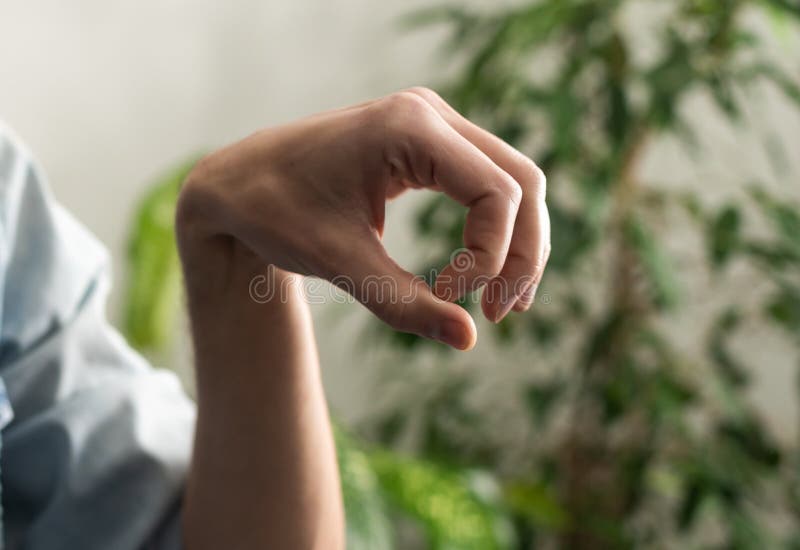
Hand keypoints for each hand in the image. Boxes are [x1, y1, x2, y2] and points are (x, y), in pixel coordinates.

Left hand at [176, 87, 549, 349]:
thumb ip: (403, 303)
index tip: (448, 297)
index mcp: (409, 128)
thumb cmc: (276, 213)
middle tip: (504, 312)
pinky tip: (486, 271)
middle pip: (522, 181)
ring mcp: (433, 122)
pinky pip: (488, 181)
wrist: (239, 183)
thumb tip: (469, 340)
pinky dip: (497, 228)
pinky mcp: (429, 142)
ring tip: (505, 302)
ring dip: (519, 242)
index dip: (490, 256)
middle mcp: (430, 112)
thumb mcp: (338, 262)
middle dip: (523, 252)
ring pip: (514, 180)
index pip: (496, 193)